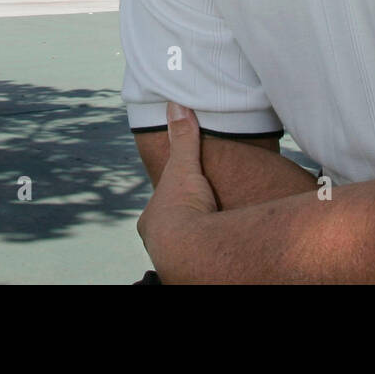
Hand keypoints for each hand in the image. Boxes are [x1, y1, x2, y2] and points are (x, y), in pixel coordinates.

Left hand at [136, 102, 218, 280]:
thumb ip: (182, 138)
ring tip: (216, 229)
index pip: (161, 208)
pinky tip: (222, 246)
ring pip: (185, 244)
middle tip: (203, 213)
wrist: (192, 250)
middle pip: (172, 227)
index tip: (188, 196)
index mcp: (152, 220)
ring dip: (199, 236)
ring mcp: (173, 260)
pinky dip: (212, 250)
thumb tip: (176, 103)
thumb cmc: (183, 206)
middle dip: (185, 220)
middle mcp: (158, 243)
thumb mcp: (183, 166)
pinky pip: (201, 257)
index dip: (174, 200)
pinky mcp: (193, 271)